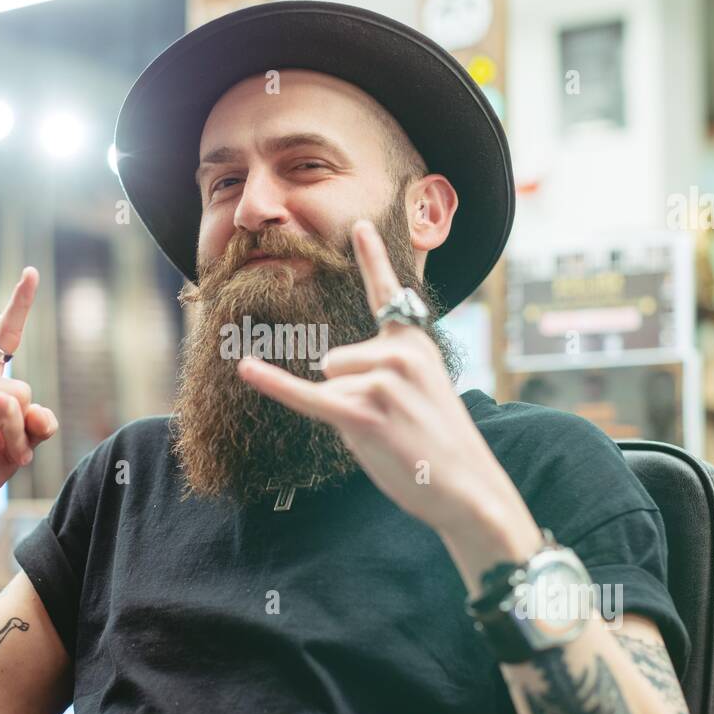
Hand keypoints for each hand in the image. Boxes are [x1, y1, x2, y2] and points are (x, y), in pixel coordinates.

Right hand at [0, 267, 58, 540]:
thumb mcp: (19, 445)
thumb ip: (38, 425)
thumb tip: (42, 415)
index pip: (2, 338)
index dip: (18, 306)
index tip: (31, 273)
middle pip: (25, 391)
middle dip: (29, 427)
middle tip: (15, 452)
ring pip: (14, 407)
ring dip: (19, 441)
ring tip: (2, 458)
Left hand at [237, 220, 538, 563]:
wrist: (467, 487)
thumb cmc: (439, 444)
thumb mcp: (422, 391)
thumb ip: (381, 369)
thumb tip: (329, 374)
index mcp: (415, 343)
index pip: (388, 293)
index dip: (373, 257)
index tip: (359, 226)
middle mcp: (399, 352)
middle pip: (333, 362)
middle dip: (349, 395)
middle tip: (393, 425)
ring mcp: (381, 380)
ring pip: (328, 387)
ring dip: (347, 416)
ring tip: (388, 436)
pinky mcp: (363, 412)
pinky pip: (306, 396)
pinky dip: (273, 385)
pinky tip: (246, 368)